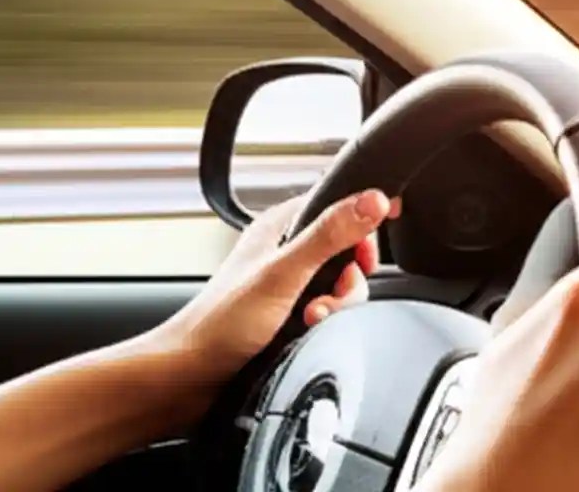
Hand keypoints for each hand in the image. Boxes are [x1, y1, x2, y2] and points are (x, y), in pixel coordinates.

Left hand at [159, 189, 400, 384]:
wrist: (192, 377)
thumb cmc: (218, 322)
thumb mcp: (282, 273)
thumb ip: (328, 235)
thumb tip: (370, 201)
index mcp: (280, 226)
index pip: (336, 202)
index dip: (362, 213)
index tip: (387, 221)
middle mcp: (286, 252)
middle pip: (349, 249)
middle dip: (352, 273)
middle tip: (341, 286)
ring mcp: (291, 286)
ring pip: (343, 285)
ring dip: (338, 303)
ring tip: (314, 315)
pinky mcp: (293, 316)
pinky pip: (330, 312)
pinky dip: (327, 321)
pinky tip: (310, 329)